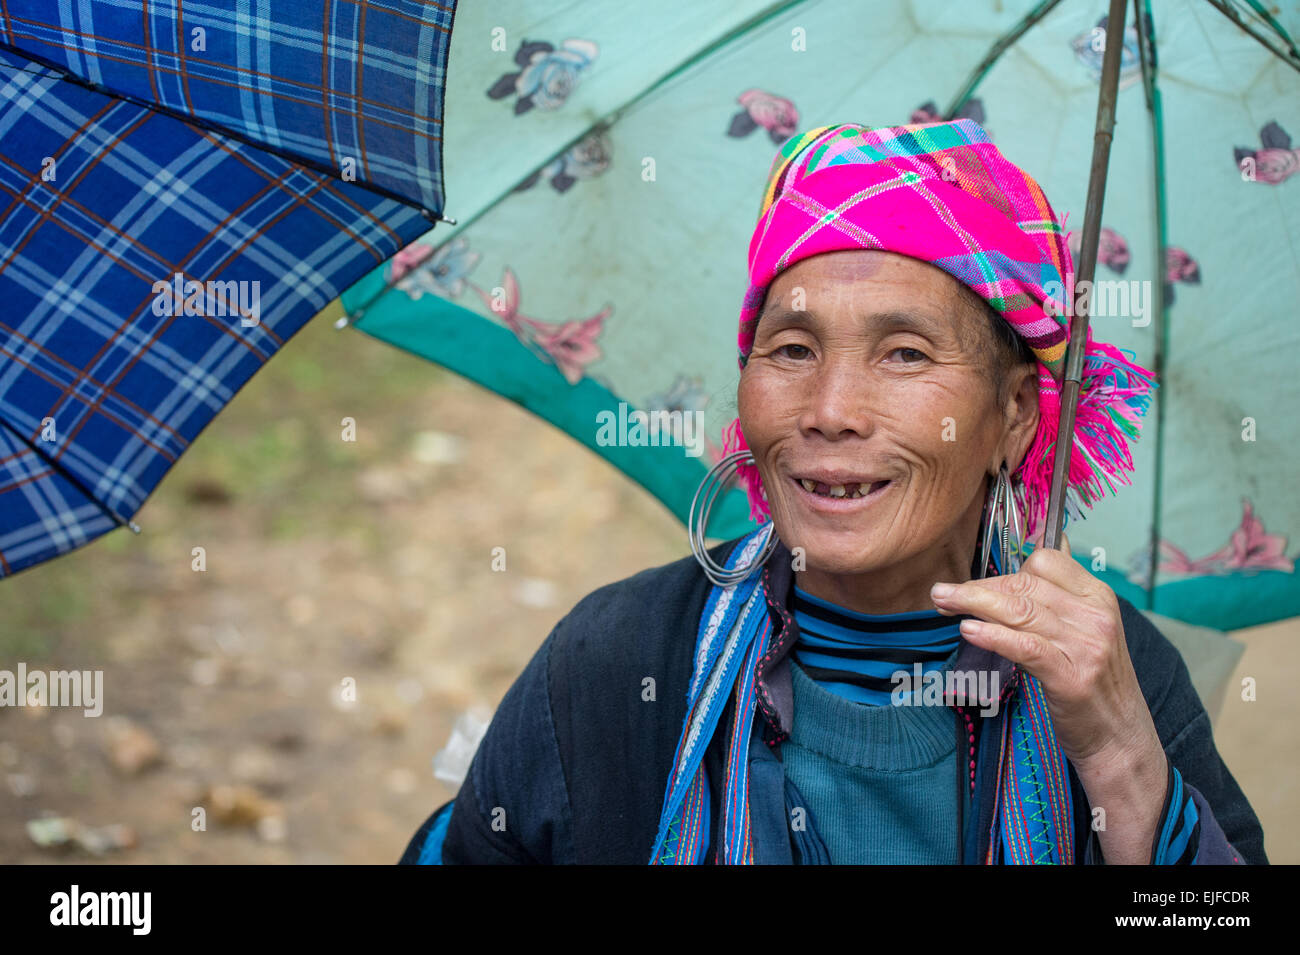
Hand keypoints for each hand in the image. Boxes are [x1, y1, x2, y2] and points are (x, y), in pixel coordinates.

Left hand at [929, 533, 1168, 862]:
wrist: (1120, 737)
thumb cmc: (1094, 682)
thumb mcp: (1086, 630)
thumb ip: (1060, 596)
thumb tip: (1032, 554)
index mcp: (1098, 597)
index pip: (1045, 563)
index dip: (1005, 571)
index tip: (977, 584)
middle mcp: (1095, 616)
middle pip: (1025, 586)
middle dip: (978, 587)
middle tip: (943, 593)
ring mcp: (1085, 647)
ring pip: (1019, 611)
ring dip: (972, 603)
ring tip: (943, 602)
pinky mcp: (1070, 678)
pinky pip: (1024, 646)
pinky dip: (992, 635)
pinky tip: (968, 630)